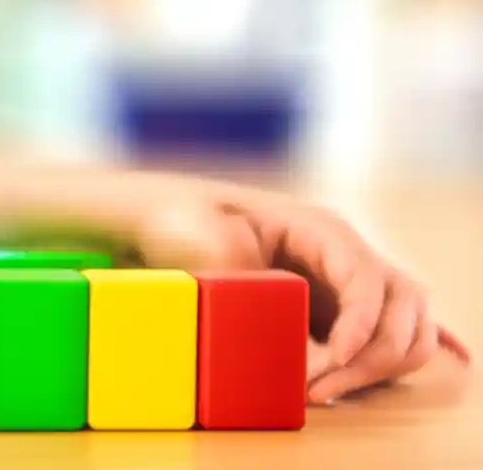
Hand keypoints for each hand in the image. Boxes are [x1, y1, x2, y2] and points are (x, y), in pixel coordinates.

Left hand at [131, 176, 469, 403]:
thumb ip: (250, 286)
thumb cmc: (184, 220)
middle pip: (404, 307)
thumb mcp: (208, 246)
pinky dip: (406, 349)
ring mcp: (344, 279)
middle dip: (374, 355)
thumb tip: (294, 342)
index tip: (333, 361)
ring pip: (405, 323)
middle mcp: (344, 254)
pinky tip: (447, 362)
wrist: (163, 216)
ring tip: (328, 392)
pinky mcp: (334, 304)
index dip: (362, 325)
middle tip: (322, 390)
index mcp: (321, 229)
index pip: (369, 280)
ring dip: (382, 364)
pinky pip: (389, 326)